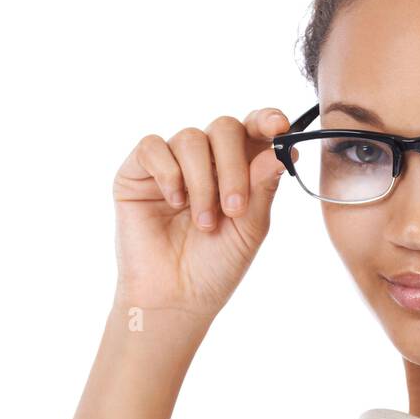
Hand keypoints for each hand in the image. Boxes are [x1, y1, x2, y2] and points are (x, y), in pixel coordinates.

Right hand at [111, 107, 289, 324]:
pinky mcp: (138, 172)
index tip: (279, 127)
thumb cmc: (214, 268)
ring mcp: (171, 164)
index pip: (253, 129)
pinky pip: (153, 147)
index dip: (266, 120)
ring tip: (204, 222)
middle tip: (234, 208)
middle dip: (233, 166)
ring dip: (202, 182)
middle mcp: (206, 161)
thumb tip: (281, 150)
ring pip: (190, 139)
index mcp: (238, 169)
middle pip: (223, 128)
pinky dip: (168, 173)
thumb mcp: (249, 230)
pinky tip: (174, 203)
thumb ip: (263, 188)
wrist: (175, 298)